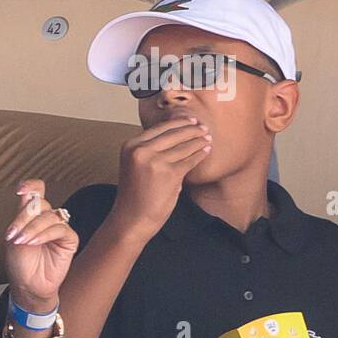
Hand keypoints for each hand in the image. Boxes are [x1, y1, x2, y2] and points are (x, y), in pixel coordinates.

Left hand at [3, 179, 78, 310]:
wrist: (27, 284)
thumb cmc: (19, 262)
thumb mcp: (14, 236)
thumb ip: (22, 215)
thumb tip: (30, 196)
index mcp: (31, 214)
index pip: (36, 190)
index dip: (31, 186)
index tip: (20, 190)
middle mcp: (46, 218)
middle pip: (40, 203)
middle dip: (25, 218)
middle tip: (14, 234)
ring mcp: (58, 227)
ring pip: (49, 216)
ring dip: (33, 228)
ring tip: (22, 242)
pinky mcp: (69, 239)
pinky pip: (60, 229)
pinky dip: (44, 234)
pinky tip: (34, 243)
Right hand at [106, 118, 211, 244]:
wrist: (132, 218)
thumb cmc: (135, 193)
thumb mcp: (135, 164)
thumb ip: (150, 149)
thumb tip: (176, 133)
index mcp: (130, 146)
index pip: (159, 128)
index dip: (178, 122)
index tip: (191, 120)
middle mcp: (141, 151)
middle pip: (173, 134)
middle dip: (192, 130)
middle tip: (204, 128)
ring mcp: (155, 162)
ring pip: (184, 147)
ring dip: (198, 141)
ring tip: (207, 138)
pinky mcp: (170, 174)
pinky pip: (190, 160)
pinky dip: (200, 154)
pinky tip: (206, 150)